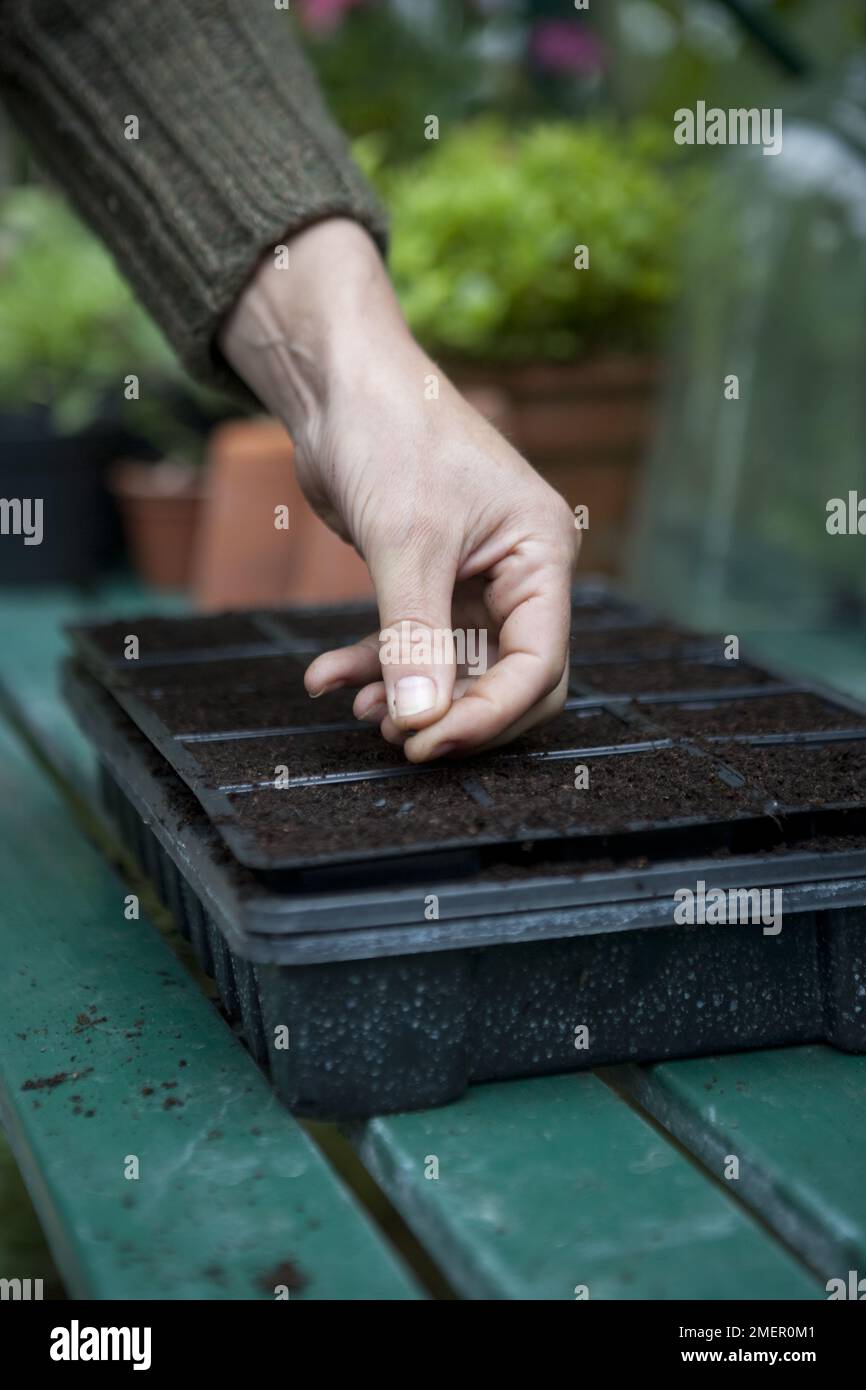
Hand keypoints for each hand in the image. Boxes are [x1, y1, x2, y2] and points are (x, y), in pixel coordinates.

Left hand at [220, 219, 576, 760]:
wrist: (337, 384)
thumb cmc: (390, 435)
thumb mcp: (406, 543)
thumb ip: (413, 638)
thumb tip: (418, 723)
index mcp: (542, 555)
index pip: (539, 663)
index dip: (490, 714)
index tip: (427, 742)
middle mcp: (520, 572)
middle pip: (510, 678)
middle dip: (455, 713)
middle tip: (400, 740)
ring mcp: (476, 579)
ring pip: (456, 669)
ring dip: (409, 695)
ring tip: (359, 712)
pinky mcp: (430, 580)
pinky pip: (414, 644)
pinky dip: (376, 665)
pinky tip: (327, 678)